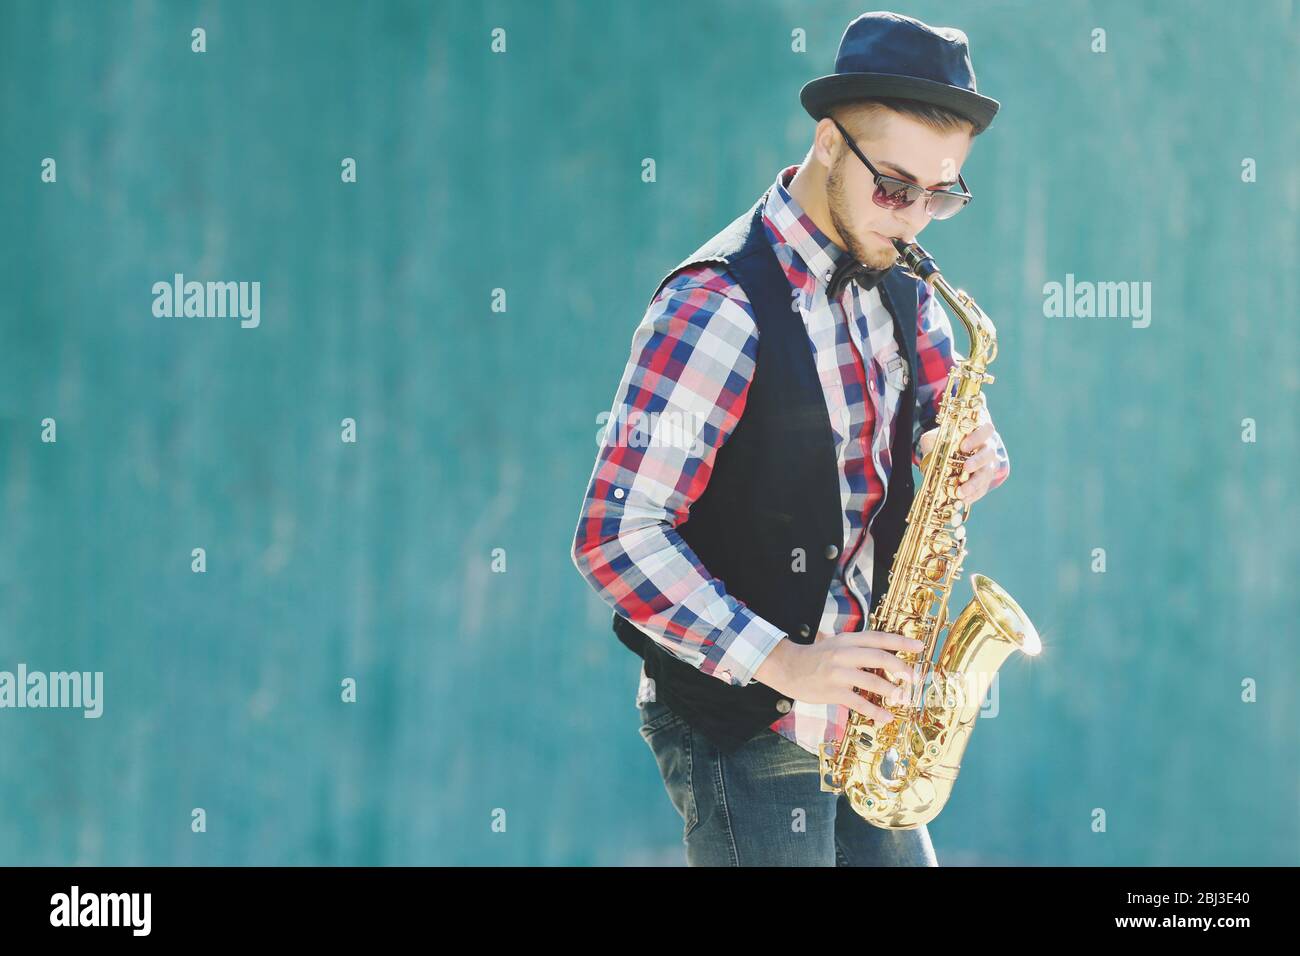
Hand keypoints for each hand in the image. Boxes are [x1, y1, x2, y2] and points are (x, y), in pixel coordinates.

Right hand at [754, 629, 924, 724]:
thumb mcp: (837, 645)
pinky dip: (874, 711)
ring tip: (904, 698)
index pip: (878, 638)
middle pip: (878, 657)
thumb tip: (887, 655)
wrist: (788, 668)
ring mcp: (838, 673)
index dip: (900, 642)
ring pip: (871, 681)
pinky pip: (858, 702)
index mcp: (848, 640)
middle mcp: (844, 654)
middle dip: (900, 667)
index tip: (919, 647)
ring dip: (891, 691)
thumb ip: (859, 648)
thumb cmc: (816, 657)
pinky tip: (886, 717)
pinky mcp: (833, 692)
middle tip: (915, 678)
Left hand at [917, 419, 1006, 505]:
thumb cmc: (945, 441)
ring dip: (975, 483)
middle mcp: (988, 447)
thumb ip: (933, 441)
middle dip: (978, 461)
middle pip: (989, 453)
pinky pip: (983, 488)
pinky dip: (973, 495)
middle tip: (966, 468)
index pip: (986, 430)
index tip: (963, 446)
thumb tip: (931, 451)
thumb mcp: (936, 437)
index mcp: (980, 432)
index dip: (977, 437)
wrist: (951, 453)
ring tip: (961, 492)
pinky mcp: (986, 480)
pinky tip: (964, 499)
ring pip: (987, 473)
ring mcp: (989, 464)